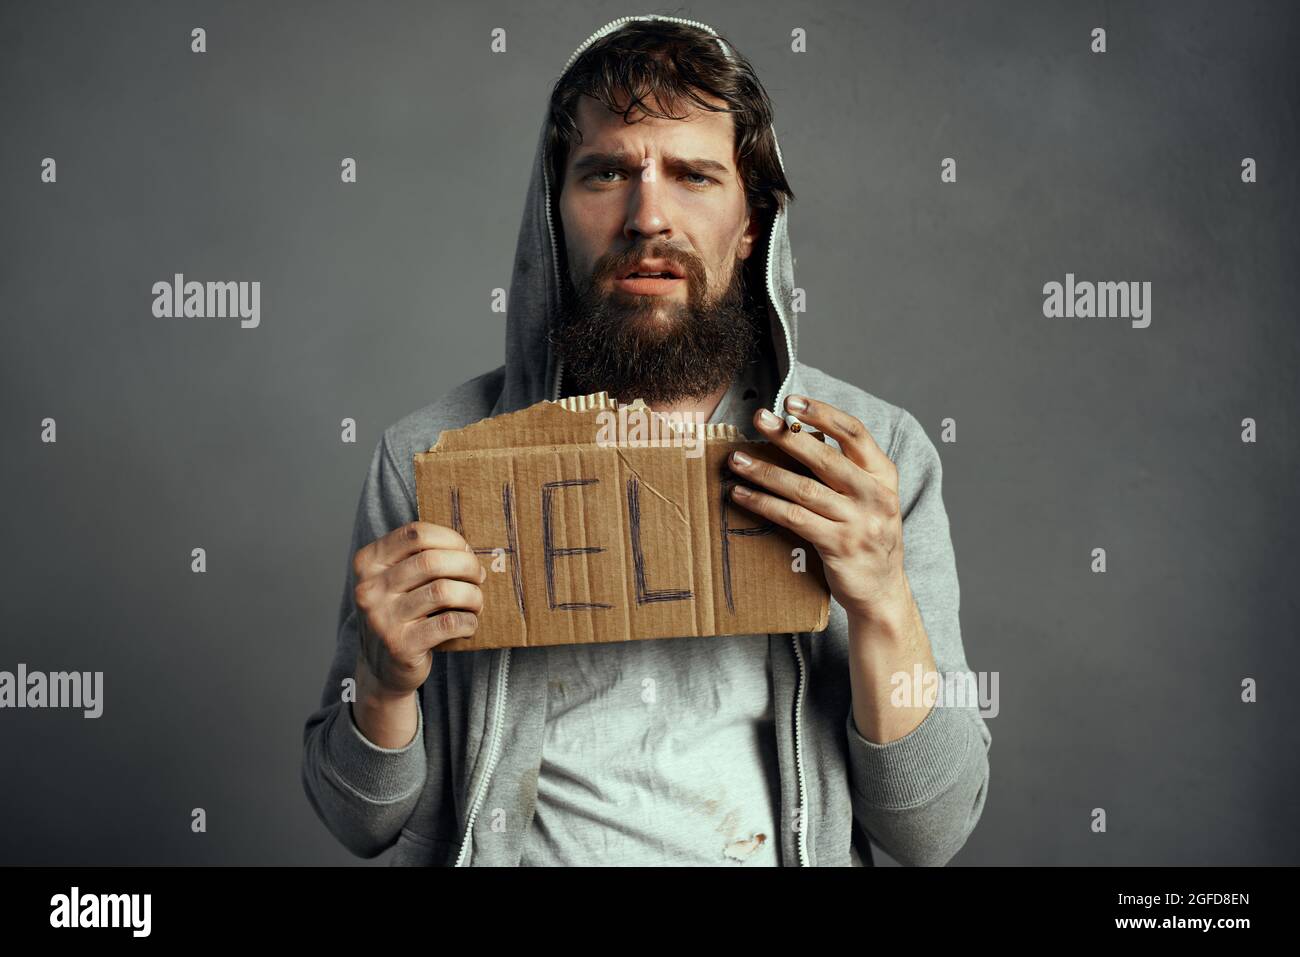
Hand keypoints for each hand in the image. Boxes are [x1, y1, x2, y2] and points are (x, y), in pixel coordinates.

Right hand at [352, 521, 485, 695]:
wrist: (381, 668)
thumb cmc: (400, 614)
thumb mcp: (396, 581)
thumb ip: (419, 558)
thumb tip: (468, 550)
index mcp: (368, 563)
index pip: (415, 533)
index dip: (450, 539)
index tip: (466, 551)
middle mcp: (369, 589)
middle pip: (432, 560)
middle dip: (467, 565)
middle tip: (478, 577)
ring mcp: (382, 618)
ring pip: (443, 591)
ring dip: (472, 595)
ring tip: (475, 603)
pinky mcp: (400, 646)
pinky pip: (449, 623)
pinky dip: (468, 621)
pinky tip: (468, 624)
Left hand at [727, 396, 908, 622]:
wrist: (882, 589)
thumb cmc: (866, 534)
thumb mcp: (868, 496)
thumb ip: (843, 469)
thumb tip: (794, 434)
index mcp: (882, 474)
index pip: (854, 433)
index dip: (822, 413)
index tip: (791, 401)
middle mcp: (875, 495)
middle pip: (825, 458)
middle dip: (788, 436)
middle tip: (759, 419)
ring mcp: (859, 522)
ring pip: (804, 489)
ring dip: (766, 472)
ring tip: (737, 460)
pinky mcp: (839, 546)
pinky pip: (794, 519)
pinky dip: (765, 504)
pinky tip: (742, 496)